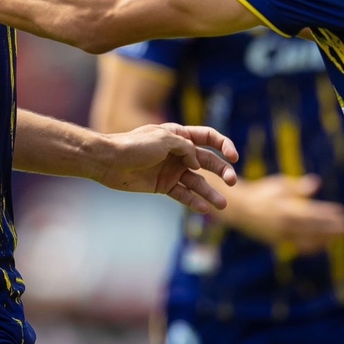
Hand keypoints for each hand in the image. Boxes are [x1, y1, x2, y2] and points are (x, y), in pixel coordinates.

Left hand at [95, 122, 237, 213]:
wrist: (109, 161)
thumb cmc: (135, 145)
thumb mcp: (164, 140)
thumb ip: (186, 148)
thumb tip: (197, 163)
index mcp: (179, 135)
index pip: (208, 138)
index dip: (224, 145)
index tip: (234, 157)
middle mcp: (179, 153)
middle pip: (207, 161)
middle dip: (222, 171)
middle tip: (232, 181)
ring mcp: (172, 170)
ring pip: (197, 182)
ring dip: (210, 192)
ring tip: (223, 205)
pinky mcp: (164, 185)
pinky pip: (183, 194)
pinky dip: (193, 201)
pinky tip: (205, 209)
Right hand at [220, 173, 343, 252]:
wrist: (240, 209)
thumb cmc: (261, 193)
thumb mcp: (278, 185)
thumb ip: (297, 187)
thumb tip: (316, 183)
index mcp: (286, 209)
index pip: (313, 213)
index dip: (329, 214)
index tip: (343, 212)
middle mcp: (285, 225)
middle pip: (315, 228)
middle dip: (333, 228)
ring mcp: (282, 236)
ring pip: (309, 241)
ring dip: (327, 239)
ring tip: (340, 236)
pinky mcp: (279, 242)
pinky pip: (300, 247)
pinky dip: (314, 247)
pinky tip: (324, 243)